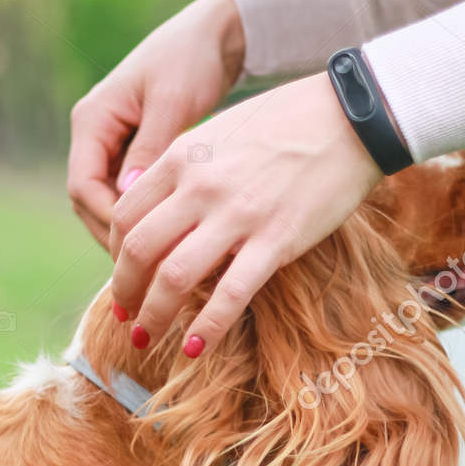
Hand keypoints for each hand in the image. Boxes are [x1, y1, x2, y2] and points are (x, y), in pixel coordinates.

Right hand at [66, 0, 244, 248]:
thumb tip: (130, 199)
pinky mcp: (135, 153)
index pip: (83, 186)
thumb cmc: (191, 60)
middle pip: (90, 203)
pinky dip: (149, 217)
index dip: (108, 221)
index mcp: (92, 120)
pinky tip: (176, 235)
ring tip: (166, 258)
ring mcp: (112, 146)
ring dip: (133, 231)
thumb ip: (150, 150)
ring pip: (109, 204)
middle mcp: (95, 136)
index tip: (141, 246)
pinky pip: (132, 195)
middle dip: (117, 236)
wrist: (213, 36)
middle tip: (153, 266)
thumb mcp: (172, 103)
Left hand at [108, 73, 383, 357]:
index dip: (113, 254)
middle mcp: (199, 187)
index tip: (123, 276)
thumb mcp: (220, 133)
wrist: (350, 117)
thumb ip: (188, 169)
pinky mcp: (276, 241)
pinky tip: (195, 348)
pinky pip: (230, 294)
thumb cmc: (288, 121)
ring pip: (173, 277)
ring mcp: (237, 216)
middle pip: (137, 250)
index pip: (124, 214)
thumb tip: (167, 210)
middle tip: (126, 317)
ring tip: (147, 340)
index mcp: (181, 157)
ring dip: (153, 317)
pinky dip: (207, 328)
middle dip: (124, 292)